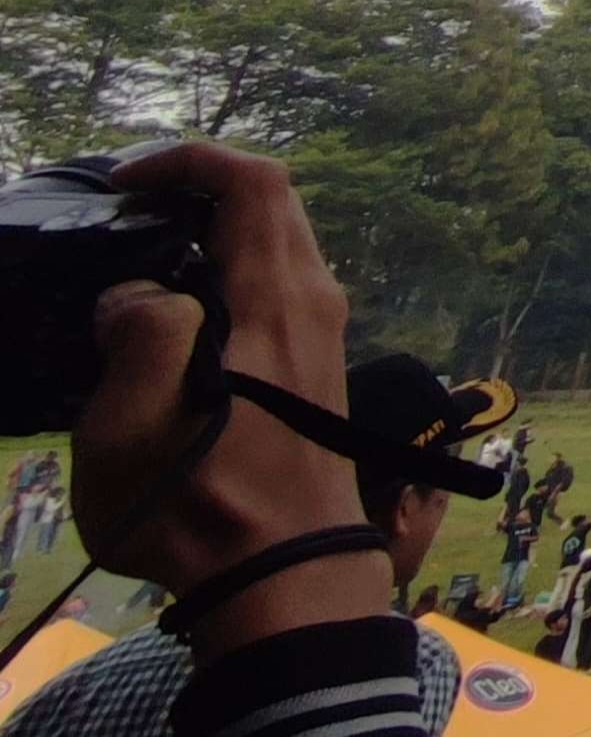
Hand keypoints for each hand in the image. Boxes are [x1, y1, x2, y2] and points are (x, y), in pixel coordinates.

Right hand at [72, 141, 388, 647]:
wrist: (285, 576)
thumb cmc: (199, 511)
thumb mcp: (132, 432)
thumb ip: (137, 338)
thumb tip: (139, 293)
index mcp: (275, 304)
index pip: (254, 183)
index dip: (190, 160)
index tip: (124, 183)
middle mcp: (315, 302)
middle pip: (270, 203)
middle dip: (196, 188)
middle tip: (121, 213)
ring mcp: (323, 332)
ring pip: (275, 243)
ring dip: (210, 231)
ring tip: (135, 258)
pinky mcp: (316, 362)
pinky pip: (276, 283)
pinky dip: (226, 269)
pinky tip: (172, 309)